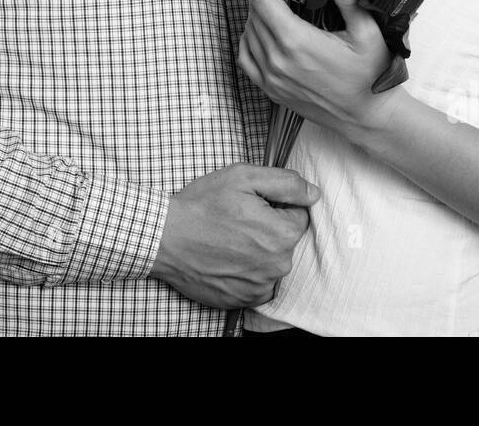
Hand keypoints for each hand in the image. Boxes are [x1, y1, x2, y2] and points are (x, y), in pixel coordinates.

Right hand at [150, 163, 319, 309]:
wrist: (164, 237)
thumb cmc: (202, 205)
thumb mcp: (244, 177)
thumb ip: (286, 183)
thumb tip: (313, 194)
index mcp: (283, 233)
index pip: (298, 215)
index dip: (276, 206)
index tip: (252, 205)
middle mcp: (277, 265)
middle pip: (286, 240)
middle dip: (268, 229)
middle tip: (237, 220)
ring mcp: (260, 286)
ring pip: (271, 262)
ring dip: (257, 252)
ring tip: (228, 239)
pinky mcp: (242, 300)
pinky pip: (257, 283)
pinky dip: (246, 272)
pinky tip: (225, 259)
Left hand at [237, 0, 397, 143]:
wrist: (367, 117)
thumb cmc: (371, 74)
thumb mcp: (367, 32)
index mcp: (296, 41)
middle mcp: (276, 59)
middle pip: (253, 11)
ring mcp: (270, 77)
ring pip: (247, 31)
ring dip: (255, 10)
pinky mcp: (270, 90)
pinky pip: (245, 56)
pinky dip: (249, 37)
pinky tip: (264, 29)